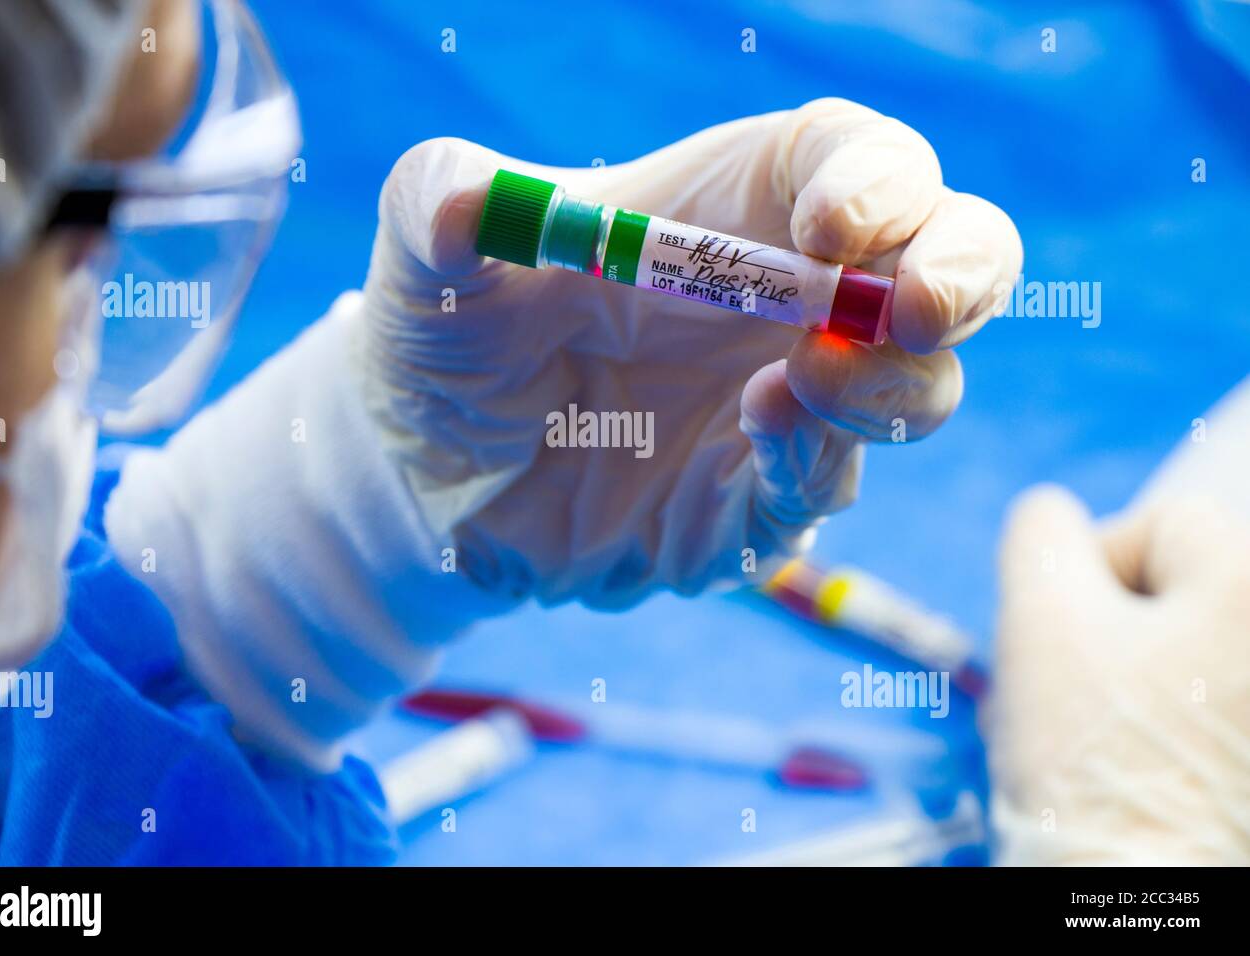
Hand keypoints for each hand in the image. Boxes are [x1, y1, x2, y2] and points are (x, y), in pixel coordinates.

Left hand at [357, 98, 1020, 606]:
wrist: (429, 473)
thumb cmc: (447, 335)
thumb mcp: (424, 255)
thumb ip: (437, 203)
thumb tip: (462, 205)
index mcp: (730, 208)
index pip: (857, 163)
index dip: (878, 180)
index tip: (833, 224)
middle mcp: (783, 303)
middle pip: (944, 262)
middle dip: (961, 272)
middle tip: (919, 303)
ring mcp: (784, 407)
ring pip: (916, 390)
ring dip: (891, 385)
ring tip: (806, 377)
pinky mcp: (755, 506)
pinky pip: (822, 490)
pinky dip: (812, 462)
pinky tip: (757, 429)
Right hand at [986, 485, 1249, 864]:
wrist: (1139, 894)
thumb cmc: (1096, 759)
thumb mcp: (1040, 617)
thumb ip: (1041, 533)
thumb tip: (1055, 520)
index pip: (1166, 522)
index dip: (1094, 572)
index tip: (1072, 643)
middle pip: (1187, 588)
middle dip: (1117, 625)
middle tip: (1082, 691)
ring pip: (1193, 650)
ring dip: (1137, 674)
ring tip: (1105, 736)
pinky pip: (1212, 702)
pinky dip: (1173, 719)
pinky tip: (1141, 763)